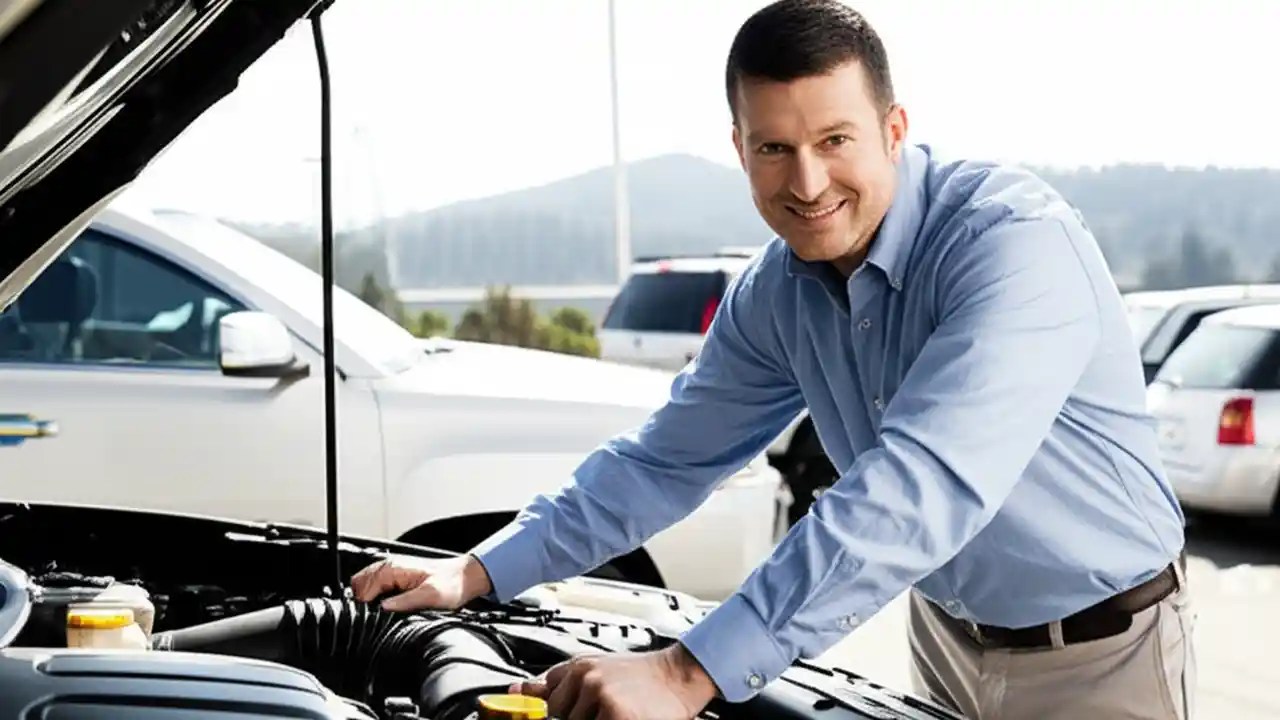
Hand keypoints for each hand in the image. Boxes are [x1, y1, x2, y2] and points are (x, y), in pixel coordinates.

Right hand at [349, 554, 491, 611]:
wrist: (464, 577)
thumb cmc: (452, 584)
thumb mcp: (430, 596)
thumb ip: (405, 602)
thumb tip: (382, 609)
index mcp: (394, 568)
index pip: (363, 588)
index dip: (365, 606)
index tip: (372, 618)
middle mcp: (389, 566)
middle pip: (359, 585)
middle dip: (363, 602)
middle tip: (375, 617)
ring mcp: (391, 570)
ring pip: (364, 586)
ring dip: (367, 600)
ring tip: (380, 613)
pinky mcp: (395, 577)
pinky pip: (374, 586)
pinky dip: (374, 597)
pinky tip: (385, 607)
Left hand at [510, 644, 717, 719]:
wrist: (679, 676)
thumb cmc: (641, 676)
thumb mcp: (595, 670)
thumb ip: (557, 682)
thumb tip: (518, 690)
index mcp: (579, 666)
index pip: (546, 699)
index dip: (552, 711)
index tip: (552, 712)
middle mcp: (588, 679)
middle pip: (561, 717)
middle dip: (579, 718)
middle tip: (606, 710)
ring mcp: (602, 697)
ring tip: (616, 712)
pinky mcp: (617, 715)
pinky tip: (625, 715)